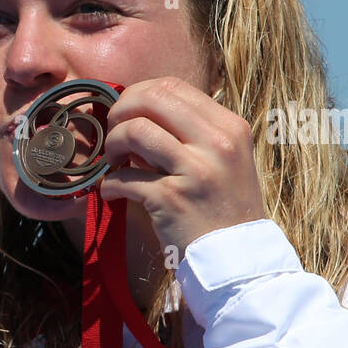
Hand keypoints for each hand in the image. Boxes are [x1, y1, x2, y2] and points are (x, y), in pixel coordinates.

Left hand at [98, 77, 265, 257]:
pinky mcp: (172, 199)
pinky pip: (125, 178)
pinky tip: (113, 193)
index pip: (173, 87)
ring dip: (112, 145)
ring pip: (135, 132)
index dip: (139, 95)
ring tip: (114, 163)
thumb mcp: (222, 160)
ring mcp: (196, 171)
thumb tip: (140, 111)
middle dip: (121, 111)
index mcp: (230, 127)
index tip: (127, 114)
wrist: (237, 259)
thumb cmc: (222, 209)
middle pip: (152, 98)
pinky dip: (110, 185)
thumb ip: (190, 133)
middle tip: (113, 132)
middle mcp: (217, 143)